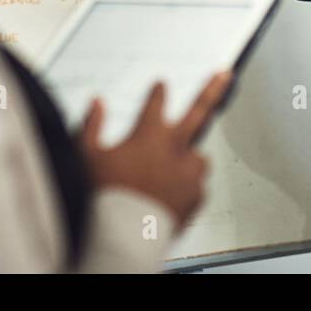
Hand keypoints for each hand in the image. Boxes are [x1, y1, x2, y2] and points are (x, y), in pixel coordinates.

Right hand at [80, 71, 232, 227]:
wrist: (123, 234)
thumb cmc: (103, 196)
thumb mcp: (86, 156)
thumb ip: (91, 126)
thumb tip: (96, 103)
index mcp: (150, 135)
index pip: (156, 104)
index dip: (159, 92)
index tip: (162, 84)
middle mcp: (175, 149)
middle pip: (199, 111)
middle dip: (212, 90)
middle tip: (224, 75)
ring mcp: (189, 174)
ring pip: (199, 157)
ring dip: (192, 157)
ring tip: (183, 164)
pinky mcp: (195, 198)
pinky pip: (197, 188)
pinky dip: (188, 188)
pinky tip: (178, 194)